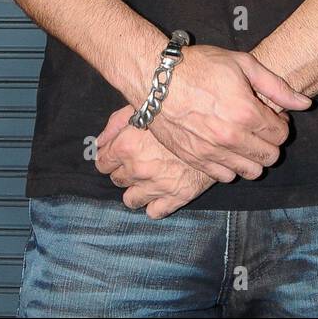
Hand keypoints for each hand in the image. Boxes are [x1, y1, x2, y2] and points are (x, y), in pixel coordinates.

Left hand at [95, 105, 215, 218]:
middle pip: (117, 180)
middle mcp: (138, 168)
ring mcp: (157, 185)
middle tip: (143, 158)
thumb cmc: (179, 108)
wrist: (218, 118)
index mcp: (126, 145)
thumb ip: (115, 124)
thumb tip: (99, 143)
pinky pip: (155, 212)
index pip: (102, 163)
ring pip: (131, 200)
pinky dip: (156, 203)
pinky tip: (164, 188)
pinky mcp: (178, 196)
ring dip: (138, 189)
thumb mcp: (144, 106)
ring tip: (152, 175)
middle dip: (126, 171)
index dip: (112, 157)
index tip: (123, 152)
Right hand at [138, 44, 310, 182]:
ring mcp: (211, 152)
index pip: (281, 134)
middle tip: (261, 128)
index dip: (282, 124)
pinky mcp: (194, 160)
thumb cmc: (201, 66)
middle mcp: (231, 137)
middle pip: (269, 156)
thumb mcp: (244, 65)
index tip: (273, 115)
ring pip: (250, 171)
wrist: (157, 79)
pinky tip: (228, 149)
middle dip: (271, 143)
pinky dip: (232, 166)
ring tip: (246, 140)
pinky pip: (224, 176)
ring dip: (254, 158)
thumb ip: (277, 87)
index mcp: (246, 113)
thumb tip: (305, 104)